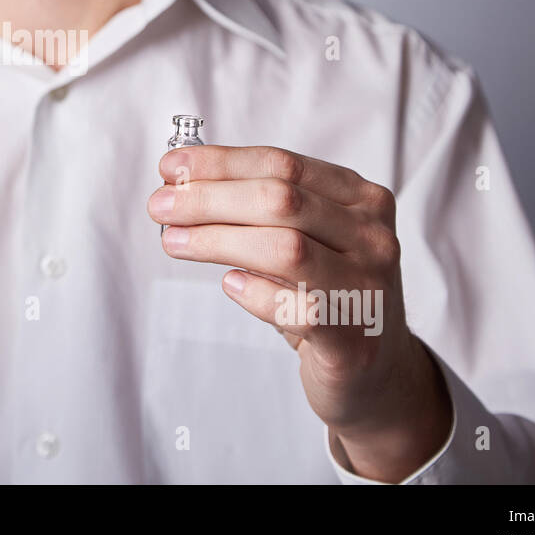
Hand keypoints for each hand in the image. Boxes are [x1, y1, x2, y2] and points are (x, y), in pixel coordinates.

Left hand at [148, 145, 450, 481]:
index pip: (283, 164)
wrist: (375, 372)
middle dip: (209, 199)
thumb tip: (184, 184)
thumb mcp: (308, 239)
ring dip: (217, 240)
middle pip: (280, 199)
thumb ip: (262, 210)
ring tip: (174, 241)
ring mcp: (368, 287)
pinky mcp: (351, 338)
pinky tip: (230, 284)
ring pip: (285, 248)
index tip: (172, 167)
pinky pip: (291, 307)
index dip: (222, 162)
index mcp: (361, 200)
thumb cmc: (327, 296)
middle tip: (160, 205)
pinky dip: (252, 292)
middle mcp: (371, 237)